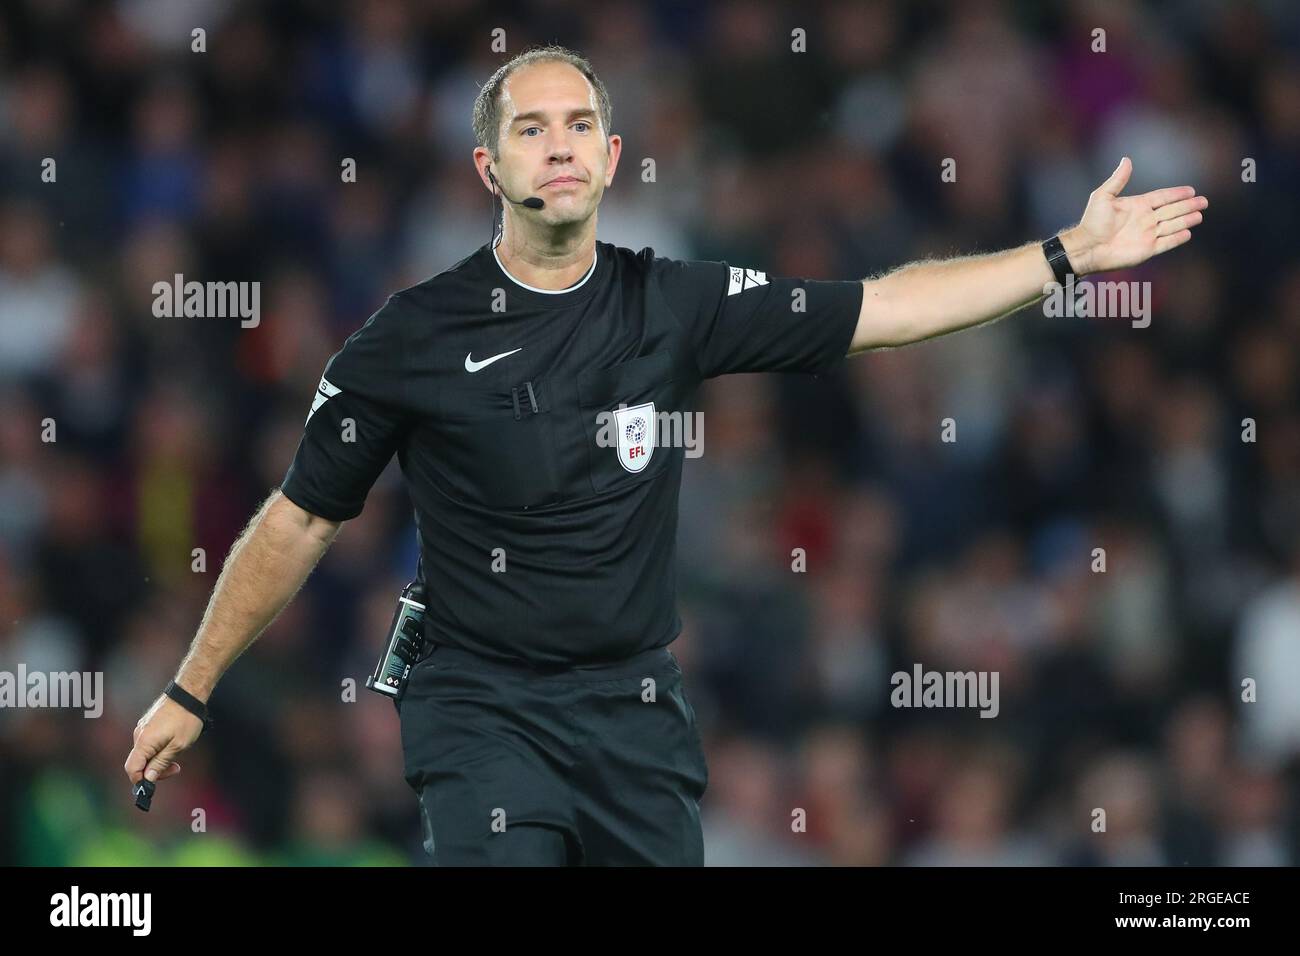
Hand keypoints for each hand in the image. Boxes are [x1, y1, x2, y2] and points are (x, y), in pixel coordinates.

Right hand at [124, 694, 204, 784]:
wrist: (188, 693)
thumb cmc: (186, 719)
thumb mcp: (178, 745)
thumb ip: (161, 762)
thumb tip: (148, 778)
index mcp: (144, 742)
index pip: (132, 769)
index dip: (141, 780)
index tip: (156, 783)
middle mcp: (139, 735)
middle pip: (138, 762)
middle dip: (155, 770)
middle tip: (175, 768)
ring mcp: (143, 728)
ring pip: (145, 753)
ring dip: (159, 758)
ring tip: (178, 753)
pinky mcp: (148, 723)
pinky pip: (149, 742)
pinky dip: (159, 748)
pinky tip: (173, 743)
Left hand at [1062, 156, 1207, 274]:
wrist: (1087, 247)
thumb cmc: (1092, 222)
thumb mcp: (1103, 196)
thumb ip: (1118, 179)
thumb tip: (1126, 159)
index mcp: (1137, 206)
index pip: (1162, 197)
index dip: (1176, 194)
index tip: (1190, 190)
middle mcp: (1144, 220)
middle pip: (1171, 210)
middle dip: (1188, 206)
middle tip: (1204, 201)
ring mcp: (1147, 235)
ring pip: (1172, 225)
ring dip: (1186, 220)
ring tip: (1200, 215)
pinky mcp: (1147, 250)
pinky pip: (1166, 242)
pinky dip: (1177, 238)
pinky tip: (1188, 233)